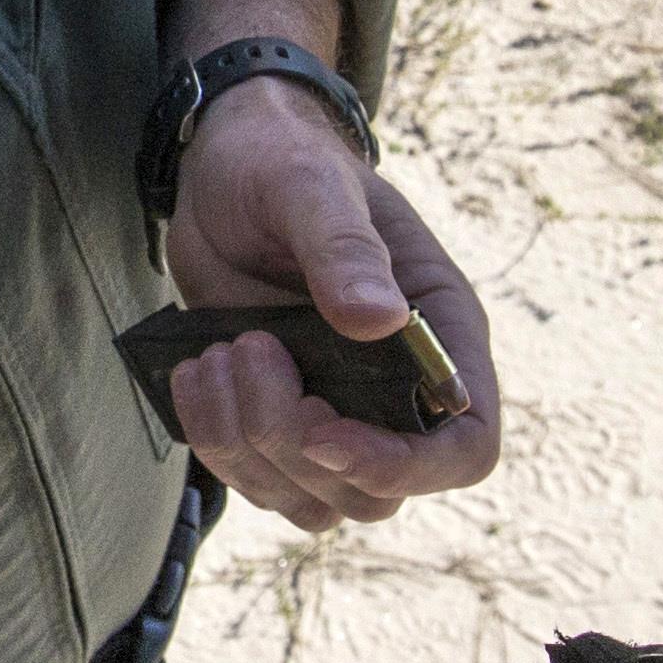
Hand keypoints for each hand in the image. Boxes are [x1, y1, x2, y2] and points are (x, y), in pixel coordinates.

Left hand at [162, 79, 501, 531]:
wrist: (225, 170)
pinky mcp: (276, 418)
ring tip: (215, 354)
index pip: (467, 446)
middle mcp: (399, 390)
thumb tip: (378, 321)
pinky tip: (195, 370)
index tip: (321, 432)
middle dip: (296, 444)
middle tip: (249, 349)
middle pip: (375, 493)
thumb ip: (344, 250)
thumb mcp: (310, 188)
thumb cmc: (285, 164)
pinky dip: (215, 441)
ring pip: (311, 498)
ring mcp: (337, 411)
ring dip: (247, 446)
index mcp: (442, 334)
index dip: (406, 466)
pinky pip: (257, 479)